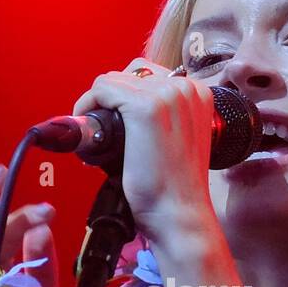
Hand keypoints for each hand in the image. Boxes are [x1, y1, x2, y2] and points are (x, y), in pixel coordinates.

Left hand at [72, 59, 242, 286]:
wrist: (179, 214)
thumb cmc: (175, 187)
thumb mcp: (179, 140)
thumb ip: (166, 119)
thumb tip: (125, 109)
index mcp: (198, 93)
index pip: (150, 75)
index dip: (126, 97)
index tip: (117, 123)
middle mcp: (185, 87)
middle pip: (131, 72)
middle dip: (112, 97)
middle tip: (104, 130)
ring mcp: (166, 95)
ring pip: (113, 79)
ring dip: (98, 102)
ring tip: (96, 134)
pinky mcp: (144, 107)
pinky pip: (102, 89)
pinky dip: (88, 106)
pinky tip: (91, 131)